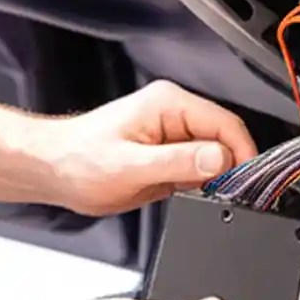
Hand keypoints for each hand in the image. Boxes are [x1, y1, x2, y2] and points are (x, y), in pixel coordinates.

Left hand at [44, 81, 258, 215]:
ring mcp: (172, 136)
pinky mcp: (168, 155)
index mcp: (168, 105)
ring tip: (185, 192)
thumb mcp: (130, 166)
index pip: (226, 124)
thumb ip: (177, 162)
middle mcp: (174, 115)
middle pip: (225, 140)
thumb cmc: (78, 161)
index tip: (245, 183)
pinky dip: (197, 185)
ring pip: (214, 157)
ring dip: (211, 179)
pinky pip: (198, 169)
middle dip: (227, 169)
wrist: (53, 170)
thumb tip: (219, 159)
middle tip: (220, 195)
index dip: (242, 154)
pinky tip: (178, 193)